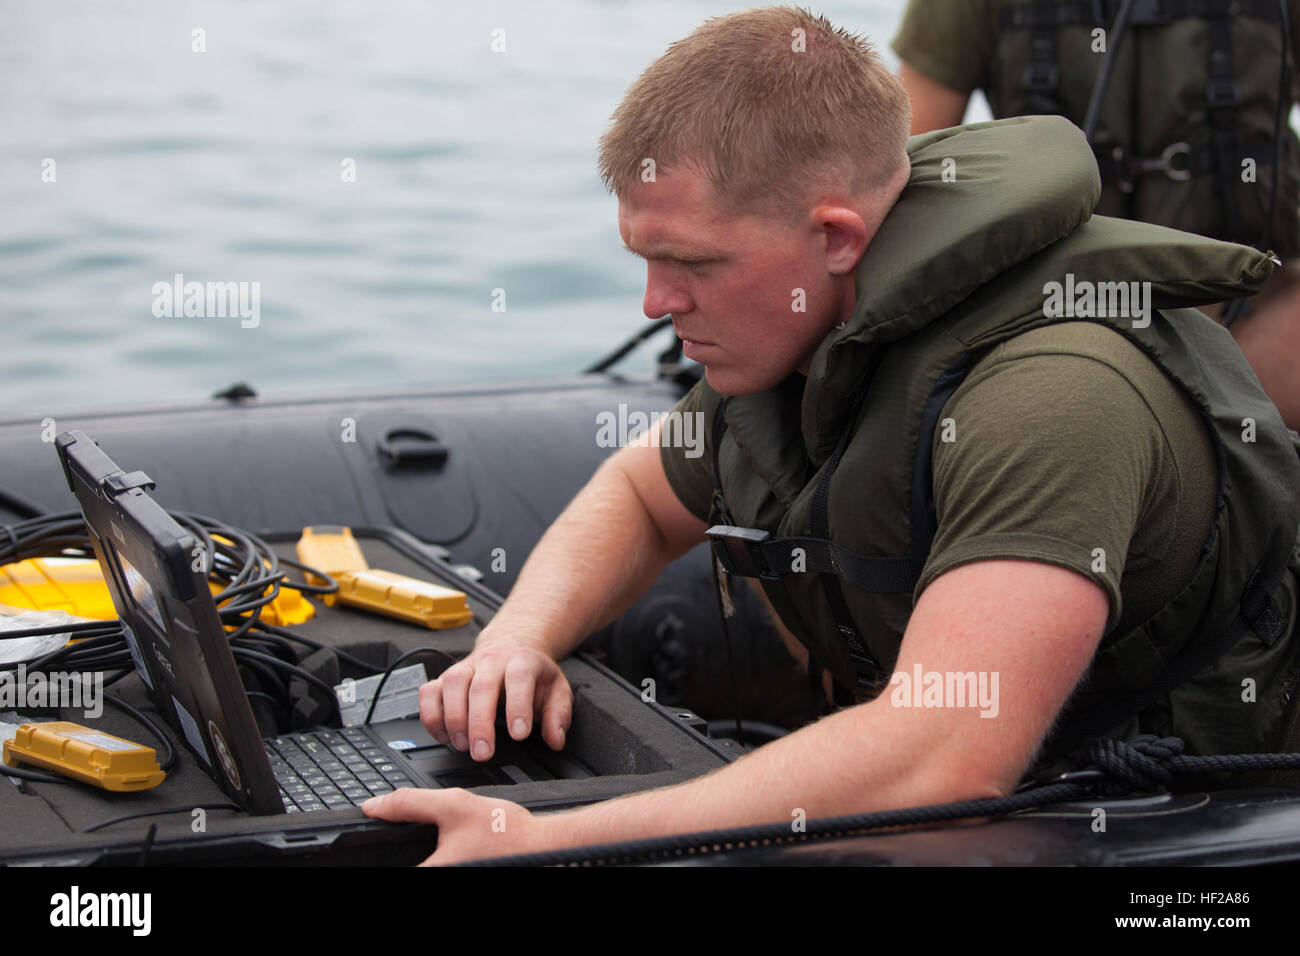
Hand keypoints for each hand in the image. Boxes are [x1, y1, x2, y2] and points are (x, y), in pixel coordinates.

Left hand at [362, 788, 545, 864]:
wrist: (542, 844)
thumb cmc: (506, 831)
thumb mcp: (454, 806)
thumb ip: (410, 804)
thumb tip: (374, 806)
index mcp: (432, 871)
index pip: (390, 866)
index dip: (377, 856)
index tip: (365, 847)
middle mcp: (442, 877)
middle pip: (406, 864)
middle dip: (407, 853)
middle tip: (428, 839)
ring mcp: (454, 876)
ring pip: (422, 864)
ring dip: (422, 855)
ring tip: (442, 843)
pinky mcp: (466, 873)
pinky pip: (440, 867)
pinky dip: (437, 859)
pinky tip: (449, 850)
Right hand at [420, 628, 571, 760]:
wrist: (513, 646)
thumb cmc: (531, 672)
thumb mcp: (556, 689)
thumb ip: (558, 714)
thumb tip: (555, 739)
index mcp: (522, 661)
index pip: (519, 679)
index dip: (518, 707)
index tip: (519, 735)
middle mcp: (491, 661)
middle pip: (481, 686)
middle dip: (479, 723)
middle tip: (482, 752)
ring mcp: (465, 667)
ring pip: (452, 685)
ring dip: (453, 718)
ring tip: (462, 745)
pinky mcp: (445, 677)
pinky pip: (429, 692)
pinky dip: (431, 716)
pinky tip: (443, 736)